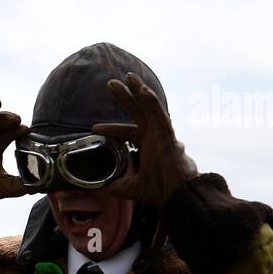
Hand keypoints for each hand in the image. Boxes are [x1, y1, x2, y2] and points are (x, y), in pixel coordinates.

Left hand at [92, 72, 197, 206]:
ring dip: (138, 91)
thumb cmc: (161, 192)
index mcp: (147, 146)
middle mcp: (155, 137)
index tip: (94, 128)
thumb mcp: (131, 188)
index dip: (111, 129)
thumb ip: (116, 186)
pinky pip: (160, 115)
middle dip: (125, 96)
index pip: (127, 132)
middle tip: (111, 83)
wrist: (178, 197)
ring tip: (128, 76)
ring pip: (149, 107)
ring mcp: (162, 134)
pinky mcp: (168, 136)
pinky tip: (143, 90)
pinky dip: (152, 103)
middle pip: (138, 111)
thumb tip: (98, 189)